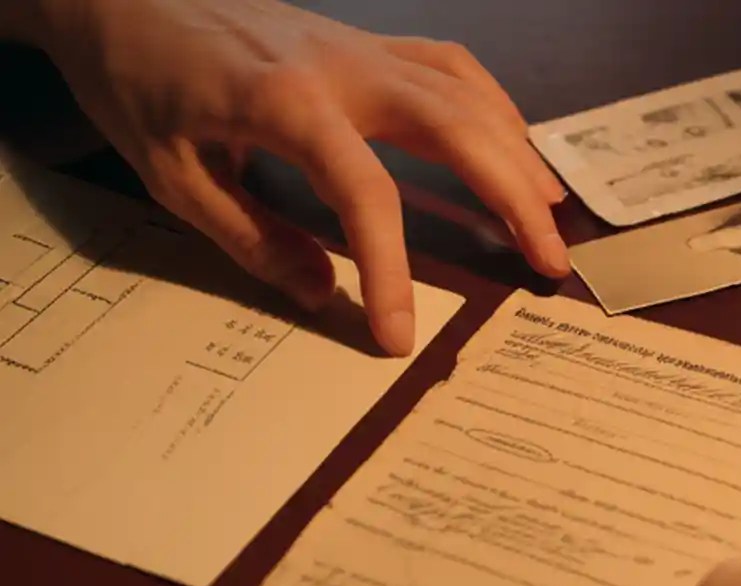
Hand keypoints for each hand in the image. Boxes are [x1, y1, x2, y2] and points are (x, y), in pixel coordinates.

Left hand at [26, 0, 567, 355]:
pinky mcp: (367, 42)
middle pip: (454, 127)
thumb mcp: (171, 175)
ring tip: (550, 212)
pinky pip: (451, 66)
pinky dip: (495, 108)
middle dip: (512, 197)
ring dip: (518, 151)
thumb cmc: (137, 84)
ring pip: (466, 91)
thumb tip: (320, 292)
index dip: (390, 269)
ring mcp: (362, 47)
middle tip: (550, 261)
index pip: (365, 193)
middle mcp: (343, 68)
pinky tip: (511, 146)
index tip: (400, 335)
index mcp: (286, 103)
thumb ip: (250, 235)